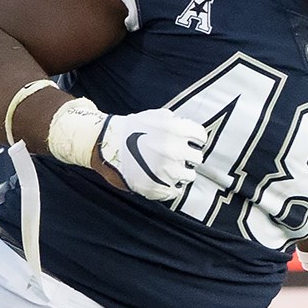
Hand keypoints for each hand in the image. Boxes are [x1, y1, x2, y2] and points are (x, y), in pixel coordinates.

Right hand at [97, 109, 211, 202]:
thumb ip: (175, 121)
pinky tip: (163, 181)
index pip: (201, 137)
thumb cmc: (131, 129)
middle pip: (197, 158)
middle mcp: (175, 151)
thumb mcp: (155, 116)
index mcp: (176, 131)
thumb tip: (187, 129)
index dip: (196, 139)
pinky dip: (171, 187)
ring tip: (170, 170)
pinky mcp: (158, 187)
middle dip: (189, 157)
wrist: (106, 145)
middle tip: (178, 157)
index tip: (190, 142)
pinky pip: (175, 191)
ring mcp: (167, 171)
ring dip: (181, 173)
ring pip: (188, 176)